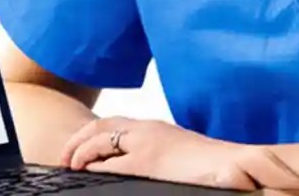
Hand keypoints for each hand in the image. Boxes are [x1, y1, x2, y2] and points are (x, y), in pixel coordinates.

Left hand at [60, 117, 258, 190]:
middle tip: (66, 157)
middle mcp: (148, 130)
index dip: (94, 136)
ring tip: (70, 164)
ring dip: (81, 150)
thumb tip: (148, 166)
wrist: (232, 162)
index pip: (117, 125)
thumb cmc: (210, 163)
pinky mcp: (148, 162)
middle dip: (80, 139)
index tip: (83, 150)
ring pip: (101, 139)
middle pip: (103, 126)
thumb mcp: (179, 155)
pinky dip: (95, 166)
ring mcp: (146, 144)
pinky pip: (111, 162)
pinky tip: (87, 173)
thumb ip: (161, 156)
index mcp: (155, 128)